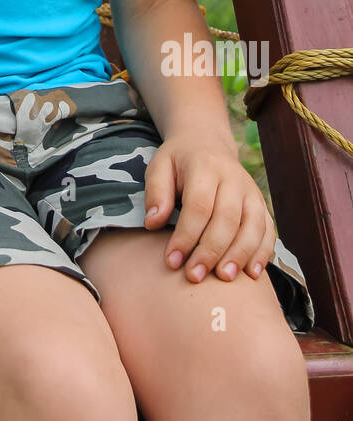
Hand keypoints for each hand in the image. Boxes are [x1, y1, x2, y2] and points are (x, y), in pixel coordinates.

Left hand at [142, 131, 274, 283]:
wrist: (207, 142)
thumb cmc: (178, 161)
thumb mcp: (159, 166)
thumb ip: (156, 193)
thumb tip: (152, 224)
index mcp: (205, 166)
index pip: (198, 206)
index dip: (185, 236)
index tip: (171, 261)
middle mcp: (233, 178)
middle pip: (226, 219)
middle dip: (210, 251)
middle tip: (194, 276)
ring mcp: (251, 191)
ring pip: (252, 226)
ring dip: (239, 255)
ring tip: (223, 278)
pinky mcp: (261, 204)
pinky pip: (267, 230)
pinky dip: (262, 253)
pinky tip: (251, 274)